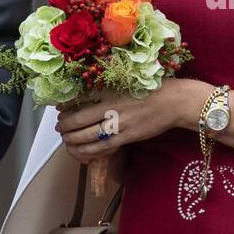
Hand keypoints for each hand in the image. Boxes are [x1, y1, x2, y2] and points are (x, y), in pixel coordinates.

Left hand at [55, 81, 189, 162]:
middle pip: (78, 119)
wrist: (175, 101)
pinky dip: (87, 151)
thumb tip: (84, 96)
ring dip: (72, 140)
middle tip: (58, 127)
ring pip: (87, 136)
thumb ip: (106, 89)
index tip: (58, 108)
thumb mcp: (126, 82)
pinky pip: (102, 147)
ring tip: (66, 140)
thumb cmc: (152, 89)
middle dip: (64, 125)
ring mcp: (119, 123)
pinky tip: (80, 152)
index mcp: (110, 89)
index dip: (64, 105)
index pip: (79, 98)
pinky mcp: (127, 137)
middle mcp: (111, 106)